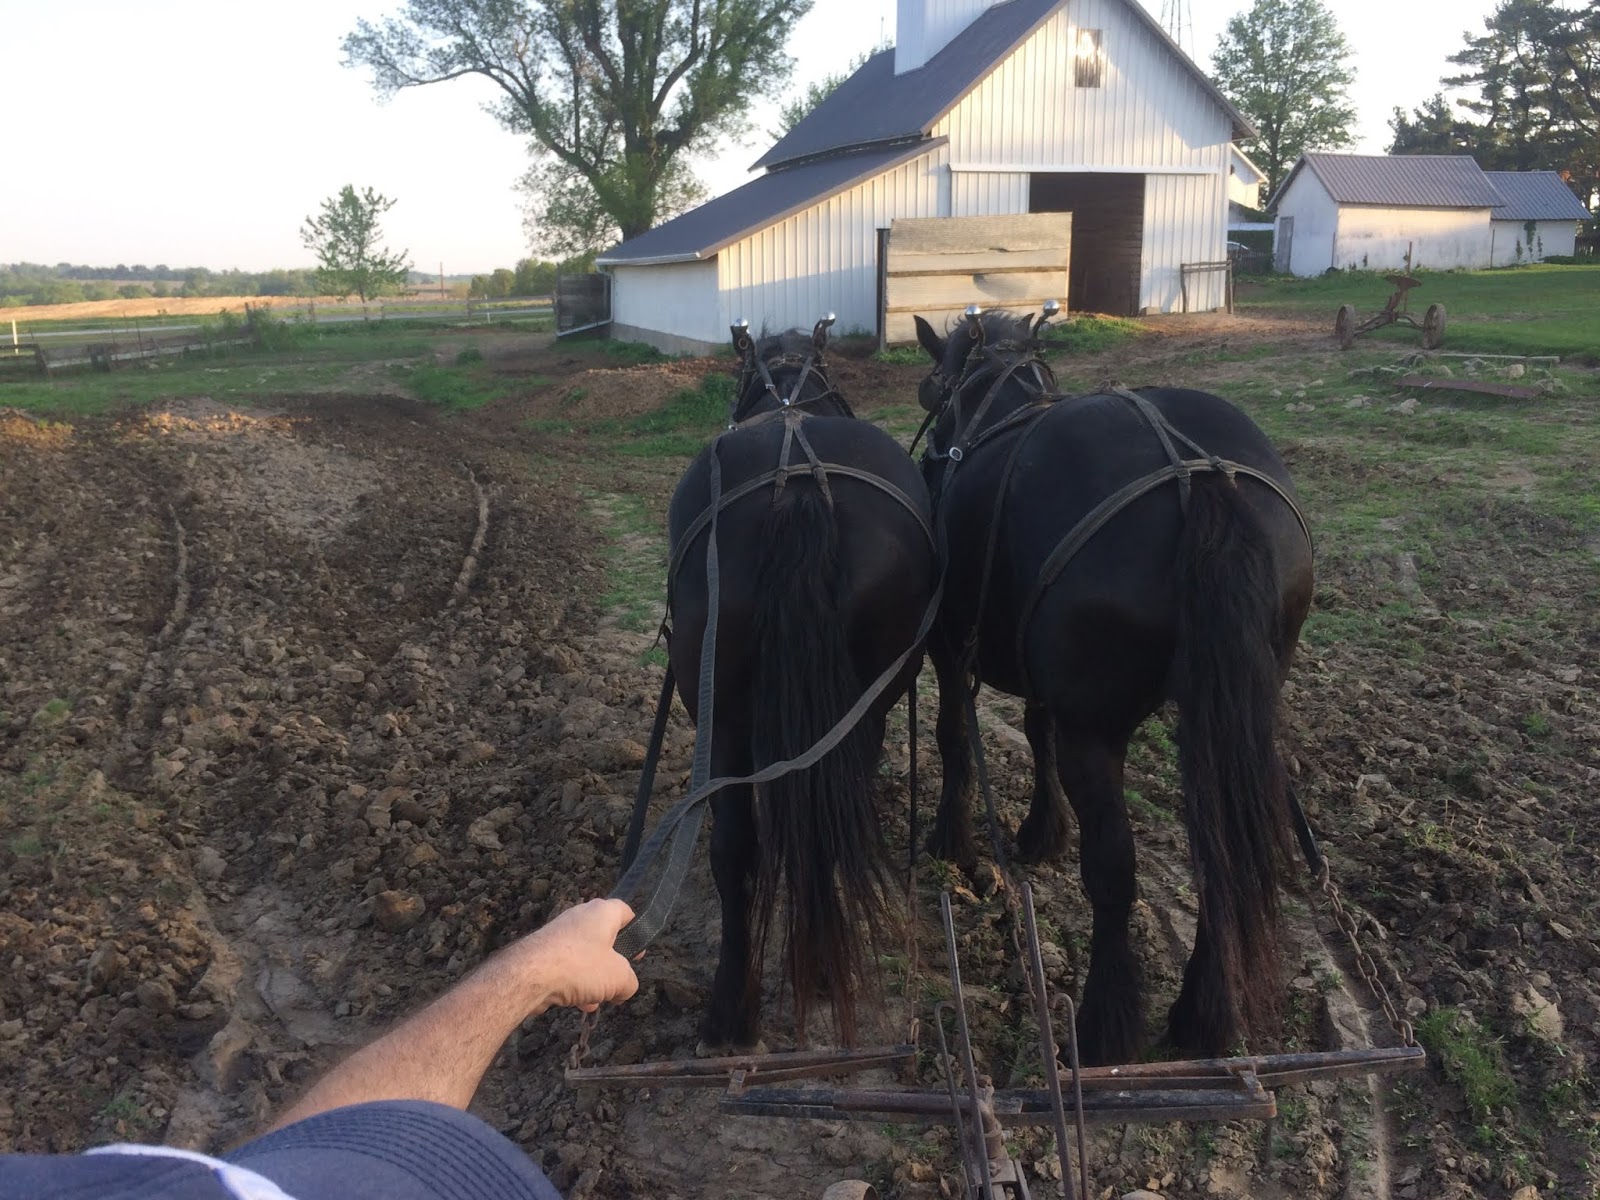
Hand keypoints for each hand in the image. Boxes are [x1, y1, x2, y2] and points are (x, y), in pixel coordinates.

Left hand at [516, 898, 639, 1013]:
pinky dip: (574, 982)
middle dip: (611, 963)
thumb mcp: (619, 978)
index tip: (636, 953)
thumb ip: (630, 982)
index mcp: (602, 912)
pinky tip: (578, 1003)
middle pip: (603, 937)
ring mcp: (558, 933)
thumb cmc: (581, 966)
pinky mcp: (542, 951)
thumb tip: (625, 987)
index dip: (635, 931)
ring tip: (596, 1000)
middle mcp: (579, 916)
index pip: (625, 911)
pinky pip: (566, 965)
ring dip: (593, 978)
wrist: (529, 975)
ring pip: (584, 955)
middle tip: (616, 981)